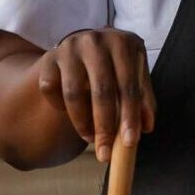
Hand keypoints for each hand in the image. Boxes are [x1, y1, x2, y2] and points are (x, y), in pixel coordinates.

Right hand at [38, 29, 155, 163]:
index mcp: (124, 43)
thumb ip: (143, 99)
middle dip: (104, 127)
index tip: (129, 143)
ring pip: (73, 93)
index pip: (129, 85)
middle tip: (105, 154)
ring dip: (82, 123)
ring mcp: (70, 46)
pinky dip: (60, 107)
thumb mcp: (134, 75)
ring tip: (91, 138)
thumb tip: (145, 128)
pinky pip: (51, 89)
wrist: (84, 46)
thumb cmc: (115, 65)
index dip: (130, 116)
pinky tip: (70, 113)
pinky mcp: (49, 57)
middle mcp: (97, 40)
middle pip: (101, 90)